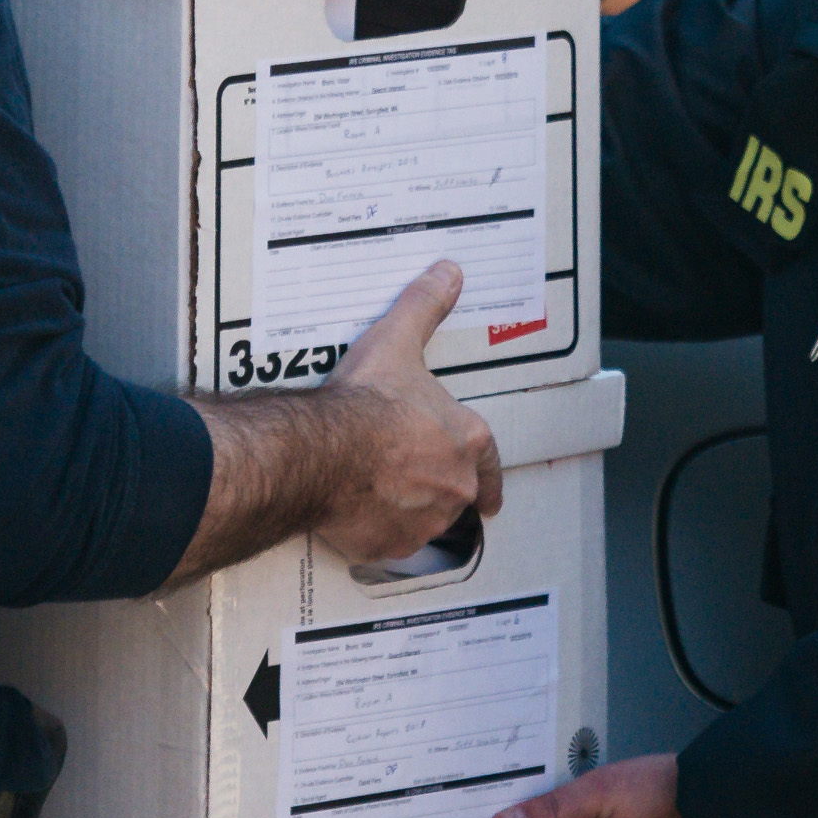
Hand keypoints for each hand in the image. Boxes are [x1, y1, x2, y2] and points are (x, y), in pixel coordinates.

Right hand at [308, 260, 503, 563]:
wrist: (325, 449)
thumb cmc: (366, 401)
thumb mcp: (398, 341)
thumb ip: (425, 307)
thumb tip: (447, 273)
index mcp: (466, 440)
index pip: (490, 463)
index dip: (490, 476)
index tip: (492, 497)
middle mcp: (454, 485)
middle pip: (456, 493)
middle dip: (436, 486)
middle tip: (407, 475)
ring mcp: (424, 520)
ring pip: (425, 521)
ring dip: (408, 511)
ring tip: (378, 492)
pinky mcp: (389, 544)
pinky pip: (388, 542)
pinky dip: (376, 531)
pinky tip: (356, 514)